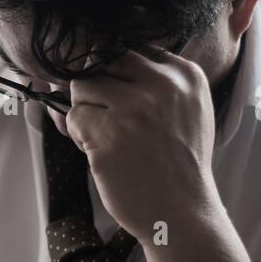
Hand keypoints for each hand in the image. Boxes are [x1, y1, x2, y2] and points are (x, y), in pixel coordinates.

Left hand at [52, 47, 222, 244]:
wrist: (182, 212)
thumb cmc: (179, 164)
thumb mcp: (188, 108)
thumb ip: (157, 79)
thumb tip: (99, 58)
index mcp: (184, 74)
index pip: (130, 49)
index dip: (114, 73)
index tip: (120, 100)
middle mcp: (161, 85)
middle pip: (102, 60)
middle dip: (95, 88)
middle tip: (106, 117)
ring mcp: (133, 110)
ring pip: (81, 86)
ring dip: (84, 110)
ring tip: (103, 136)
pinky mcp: (108, 136)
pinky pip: (72, 117)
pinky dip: (77, 135)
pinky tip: (99, 152)